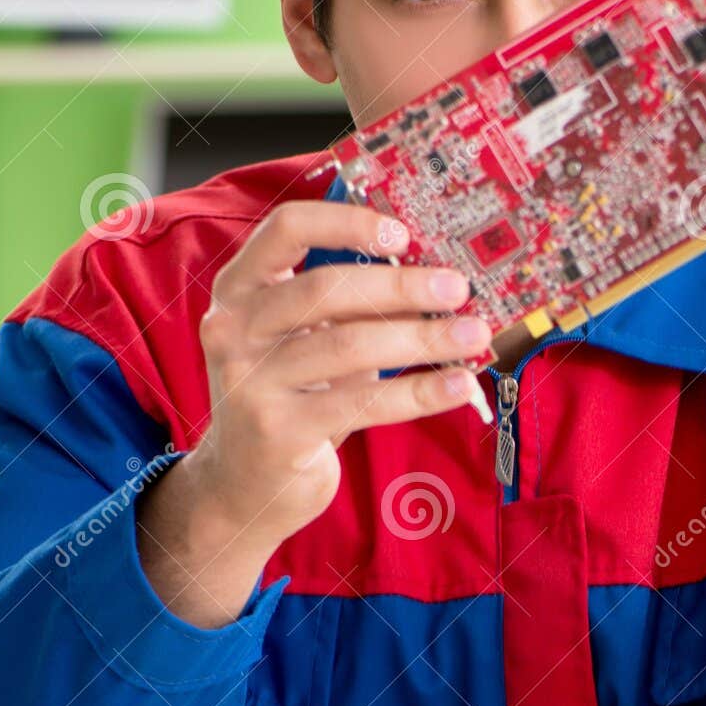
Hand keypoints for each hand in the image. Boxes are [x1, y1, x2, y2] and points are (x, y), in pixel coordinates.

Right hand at [138, 200, 490, 624]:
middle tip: (457, 289)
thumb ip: (347, 304)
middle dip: (401, 286)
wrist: (246, 483)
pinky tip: (459, 385)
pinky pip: (363, 402)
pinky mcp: (278, 431)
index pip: (286, 230)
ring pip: (349, 346)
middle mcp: (233, 328)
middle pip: (325, 289)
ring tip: (472, 335)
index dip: (346, 222)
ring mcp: (250, 381)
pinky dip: (419, 391)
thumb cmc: (291, 395)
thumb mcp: (305, 339)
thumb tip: (434, 279)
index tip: (402, 234)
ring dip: (422, 337)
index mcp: (240, 288)